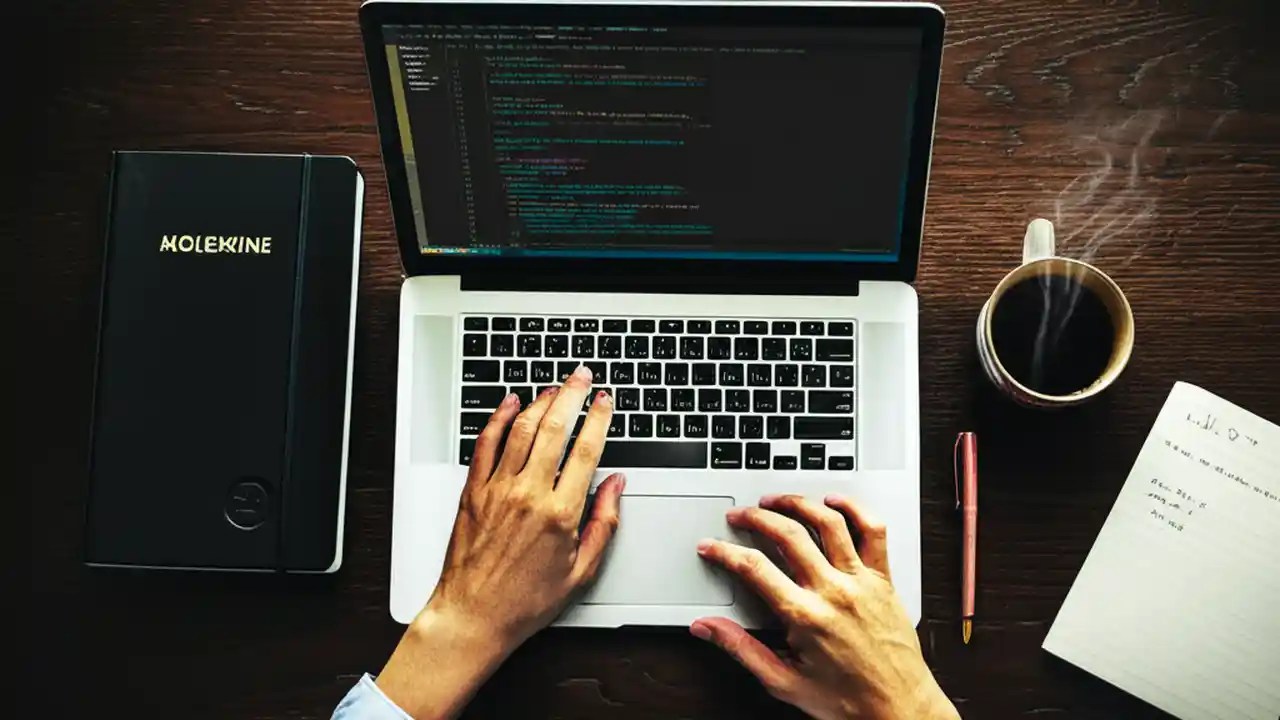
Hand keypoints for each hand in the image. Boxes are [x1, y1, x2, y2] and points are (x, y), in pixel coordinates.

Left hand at [377, 365, 623, 719]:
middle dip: (572, 395)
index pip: (586, 450)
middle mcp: (528, 494)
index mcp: (560, 513)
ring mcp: (497, 489)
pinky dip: (498, 418)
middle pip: (555, 428)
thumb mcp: (581, 570)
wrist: (473, 615)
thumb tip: (617, 486)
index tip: (606, 401)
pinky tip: (510, 403)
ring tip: (554, 387)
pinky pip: (485, 443)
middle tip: (582, 376)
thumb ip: (604, 523)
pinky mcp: (473, 491)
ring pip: (521, 429)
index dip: (599, 419)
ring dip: (541, 401)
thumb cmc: (525, 600)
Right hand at [691, 494, 957, 719]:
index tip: (711, 546)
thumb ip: (741, 649)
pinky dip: (855, 509)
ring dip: (797, 504)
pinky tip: (835, 502)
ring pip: (828, 523)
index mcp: (806, 617)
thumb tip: (707, 628)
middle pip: (788, 535)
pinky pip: (873, 531)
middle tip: (739, 516)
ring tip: (776, 501)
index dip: (725, 552)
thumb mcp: (783, 681)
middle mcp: (834, 592)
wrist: (899, 709)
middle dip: (755, 518)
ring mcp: (861, 582)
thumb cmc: (847, 701)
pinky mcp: (884, 580)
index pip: (754, 569)